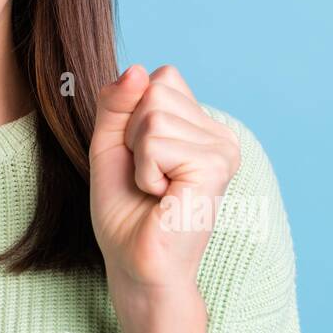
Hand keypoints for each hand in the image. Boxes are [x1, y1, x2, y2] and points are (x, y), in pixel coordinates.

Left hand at [89, 64, 240, 293]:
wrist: (135, 264)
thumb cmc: (125, 210)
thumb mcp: (110, 142)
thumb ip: (117, 102)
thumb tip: (138, 69)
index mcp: (200, 125)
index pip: (159, 77)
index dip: (130, 115)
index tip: (140, 157)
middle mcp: (219, 133)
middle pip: (155, 89)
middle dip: (132, 133)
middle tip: (147, 176)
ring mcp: (223, 148)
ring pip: (152, 113)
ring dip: (138, 156)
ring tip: (155, 188)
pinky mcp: (216, 165)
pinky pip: (156, 140)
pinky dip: (144, 170)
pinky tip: (163, 197)